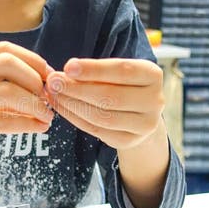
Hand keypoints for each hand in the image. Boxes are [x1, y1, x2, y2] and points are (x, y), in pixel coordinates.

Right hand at [0, 41, 54, 175]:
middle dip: (36, 79)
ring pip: (8, 92)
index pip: (5, 49)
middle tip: (49, 98)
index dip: (33, 60)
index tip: (49, 77)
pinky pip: (0, 120)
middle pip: (8, 63)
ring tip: (47, 116)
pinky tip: (38, 129)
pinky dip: (26, 124)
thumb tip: (36, 84)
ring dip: (36, 104)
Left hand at [44, 57, 164, 150]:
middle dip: (77, 89)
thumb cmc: (122, 85)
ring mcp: (145, 124)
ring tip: (54, 94)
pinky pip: (97, 130)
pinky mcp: (130, 140)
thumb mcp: (116, 72)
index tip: (68, 66)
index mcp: (153, 75)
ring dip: (73, 104)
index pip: (122, 71)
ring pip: (102, 116)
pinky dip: (75, 118)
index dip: (94, 69)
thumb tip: (66, 72)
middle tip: (53, 82)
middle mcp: (155, 100)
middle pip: (110, 96)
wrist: (138, 113)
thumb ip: (96, 71)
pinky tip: (62, 107)